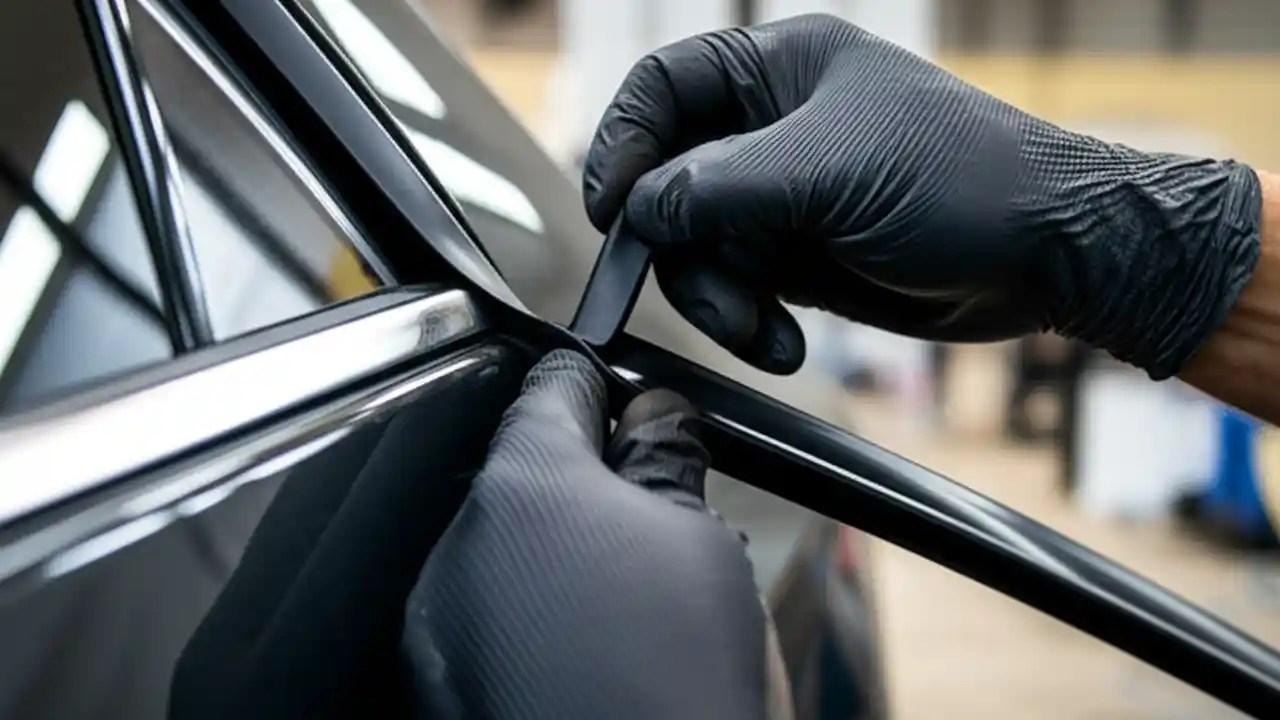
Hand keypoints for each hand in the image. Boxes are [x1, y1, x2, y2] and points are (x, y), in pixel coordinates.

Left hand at [403, 351, 788, 719]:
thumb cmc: (681, 682)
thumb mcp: (703, 547)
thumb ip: (665, 461)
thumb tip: (656, 416)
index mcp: (528, 483)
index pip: (554, 387)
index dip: (600, 389)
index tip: (625, 403)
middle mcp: (462, 541)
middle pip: (523, 472)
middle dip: (582, 483)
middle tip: (649, 524)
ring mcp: (439, 615)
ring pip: (501, 545)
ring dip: (550, 552)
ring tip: (622, 606)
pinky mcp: (436, 677)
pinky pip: (481, 612)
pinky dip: (524, 613)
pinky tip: (582, 649)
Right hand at [584, 14, 1260, 378]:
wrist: (1048, 256)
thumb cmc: (960, 180)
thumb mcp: (828, 171)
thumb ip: (718, 187)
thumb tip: (639, 211)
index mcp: (779, 70)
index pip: (665, 89)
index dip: (625, 144)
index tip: (612, 210)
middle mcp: (772, 131)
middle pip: (670, 183)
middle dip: (682, 249)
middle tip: (713, 294)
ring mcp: (785, 198)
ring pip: (698, 249)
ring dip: (718, 300)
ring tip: (761, 330)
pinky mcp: (800, 258)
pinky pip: (737, 291)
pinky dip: (748, 323)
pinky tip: (785, 343)